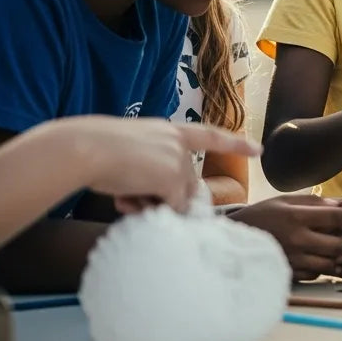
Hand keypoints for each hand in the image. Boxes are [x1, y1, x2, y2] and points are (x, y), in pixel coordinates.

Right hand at [59, 116, 260, 214]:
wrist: (83, 148)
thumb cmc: (95, 150)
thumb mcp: (132, 153)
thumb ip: (153, 168)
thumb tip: (168, 200)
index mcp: (168, 130)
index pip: (210, 136)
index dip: (235, 143)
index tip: (258, 149)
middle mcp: (178, 142)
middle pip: (187, 184)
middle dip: (163, 199)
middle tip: (132, 202)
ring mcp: (178, 159)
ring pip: (177, 197)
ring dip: (152, 205)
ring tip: (122, 196)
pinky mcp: (172, 178)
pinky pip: (170, 206)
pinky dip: (149, 210)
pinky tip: (124, 200)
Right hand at [229, 195, 341, 281]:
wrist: (234, 242)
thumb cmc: (261, 217)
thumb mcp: (284, 201)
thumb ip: (314, 203)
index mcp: (296, 217)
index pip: (336, 218)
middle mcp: (298, 240)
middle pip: (340, 244)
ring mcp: (295, 260)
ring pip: (334, 263)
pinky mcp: (292, 274)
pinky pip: (320, 274)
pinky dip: (334, 270)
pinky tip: (339, 263)